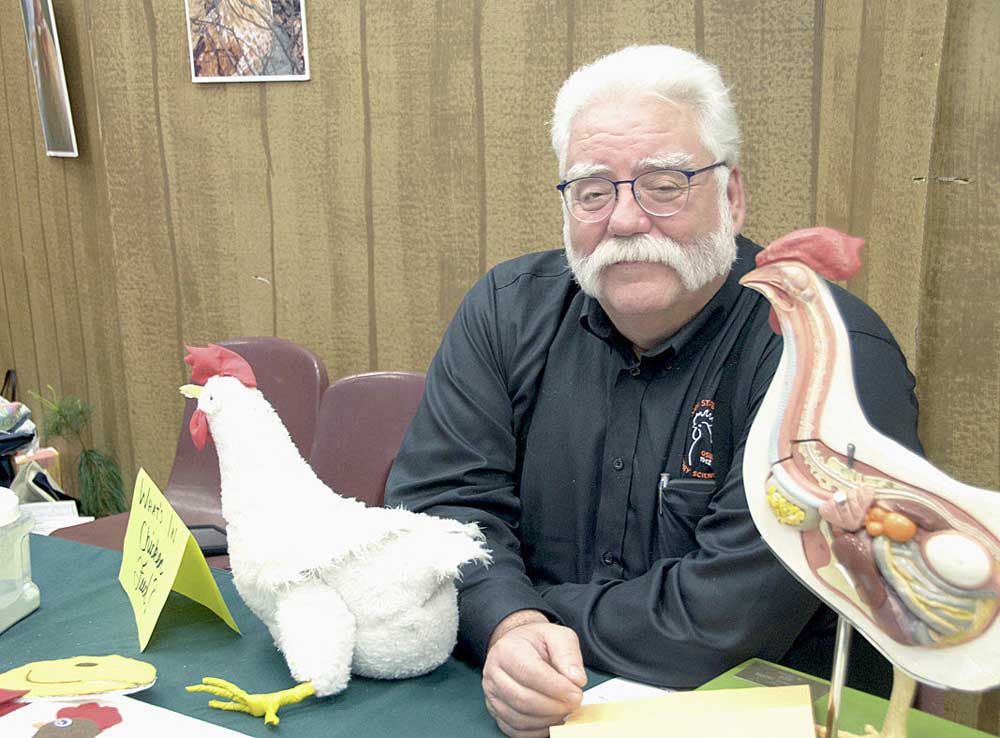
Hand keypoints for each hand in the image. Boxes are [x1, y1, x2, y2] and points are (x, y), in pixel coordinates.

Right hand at [483, 611, 586, 737]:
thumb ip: (569, 654)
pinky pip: (516, 730)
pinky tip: (551, 719)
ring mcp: (492, 695)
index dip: (556, 687)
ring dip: (548, 720)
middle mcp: (494, 673)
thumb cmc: (537, 642)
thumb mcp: (557, 636)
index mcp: (508, 650)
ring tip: (564, 710)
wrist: (518, 645)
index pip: (530, 672)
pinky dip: (538, 730)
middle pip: (522, 699)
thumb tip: (576, 679)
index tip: (576, 693)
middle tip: (573, 704)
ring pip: (519, 718)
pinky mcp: (496, 711)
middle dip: (554, 707)